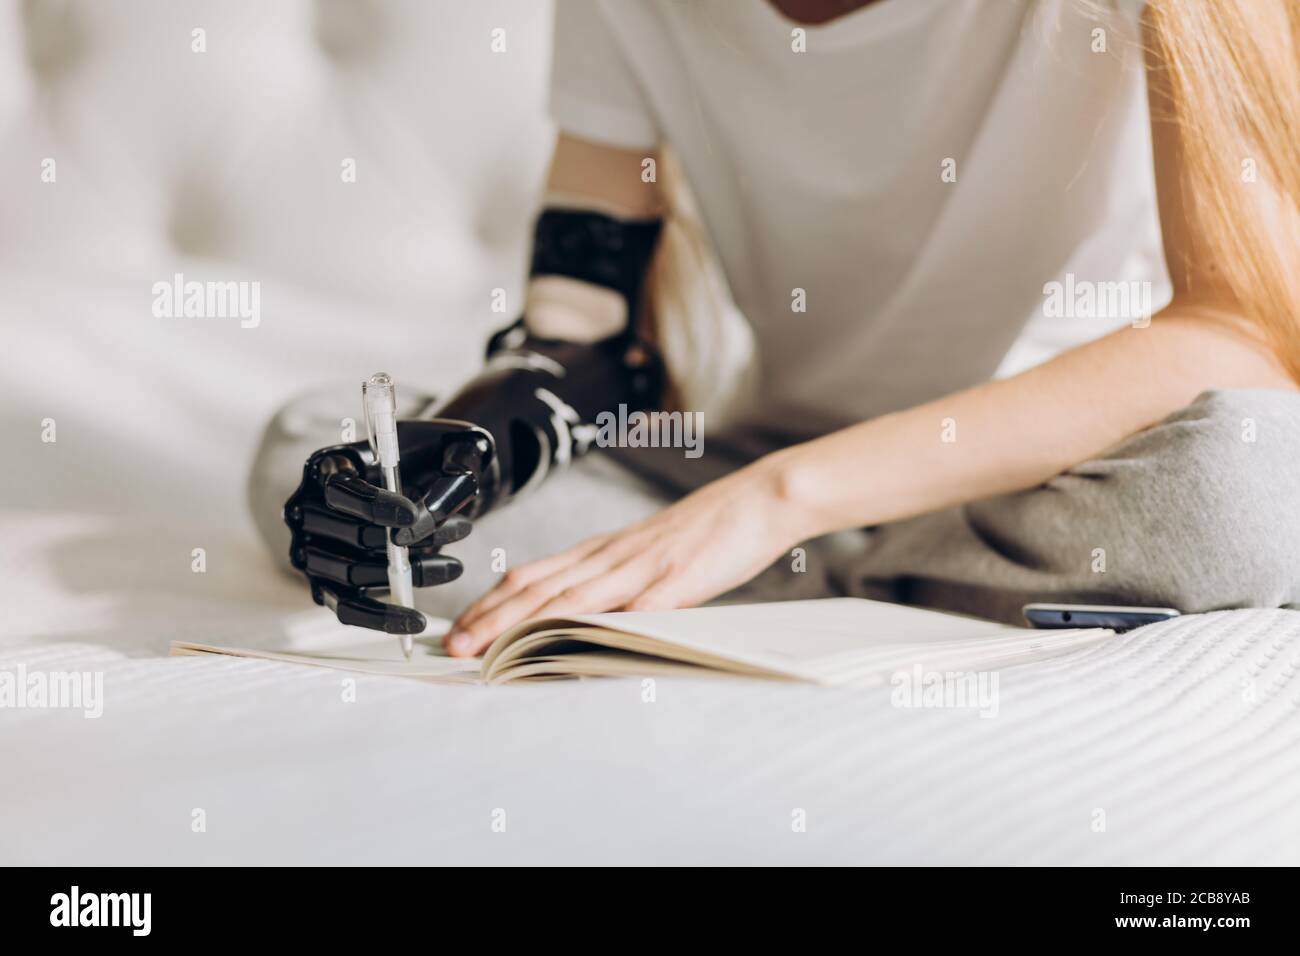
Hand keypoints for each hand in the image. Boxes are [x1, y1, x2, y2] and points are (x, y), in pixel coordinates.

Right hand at [283, 420, 493, 633]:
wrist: (440, 474)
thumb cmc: (444, 455)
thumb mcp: (462, 446)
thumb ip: (456, 468)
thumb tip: (429, 516)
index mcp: (331, 464)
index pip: (341, 489)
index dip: (374, 506)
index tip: (414, 516)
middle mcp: (309, 507)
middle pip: (349, 534)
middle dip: (409, 540)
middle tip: (462, 531)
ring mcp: (312, 549)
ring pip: (353, 572)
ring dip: (409, 573)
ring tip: (455, 566)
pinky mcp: (326, 583)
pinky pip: (347, 608)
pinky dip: (381, 617)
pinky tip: (417, 619)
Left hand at [444, 456, 803, 655]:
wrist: (759, 499)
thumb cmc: (709, 531)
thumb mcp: (651, 557)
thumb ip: (617, 585)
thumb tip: (582, 618)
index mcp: (604, 552)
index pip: (534, 576)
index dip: (492, 604)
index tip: (461, 629)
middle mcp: (613, 556)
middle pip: (539, 588)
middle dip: (490, 620)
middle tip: (454, 646)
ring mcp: (643, 566)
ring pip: (571, 597)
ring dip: (525, 625)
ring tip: (492, 649)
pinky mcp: (677, 579)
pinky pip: (633, 606)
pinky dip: (601, 625)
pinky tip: (577, 643)